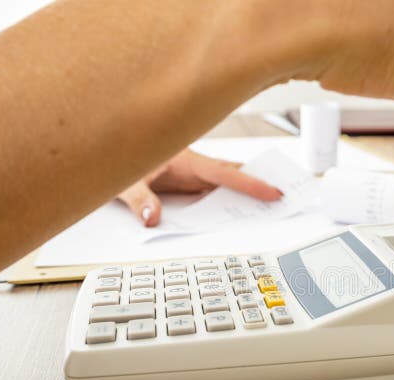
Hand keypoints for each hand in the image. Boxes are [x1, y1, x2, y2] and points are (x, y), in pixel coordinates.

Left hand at [117, 149, 281, 226]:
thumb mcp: (123, 182)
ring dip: (248, 187)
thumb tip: (152, 218)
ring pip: (228, 179)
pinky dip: (233, 193)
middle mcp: (195, 166)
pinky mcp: (190, 180)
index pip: (225, 173)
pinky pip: (217, 187)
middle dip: (260, 181)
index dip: (250, 183)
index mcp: (186, 161)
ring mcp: (194, 173)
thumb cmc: (114, 157)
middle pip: (235, 173)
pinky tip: (243, 205)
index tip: (273, 191)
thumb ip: (139, 200)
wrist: (105, 147)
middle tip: (288, 192)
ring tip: (275, 198)